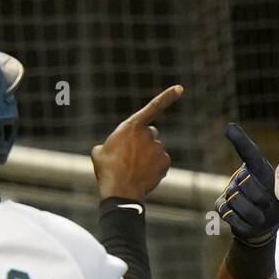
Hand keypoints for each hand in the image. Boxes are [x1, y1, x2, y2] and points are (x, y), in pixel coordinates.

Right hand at [91, 84, 182, 200]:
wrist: (120, 190)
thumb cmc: (107, 170)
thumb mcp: (99, 152)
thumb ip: (108, 144)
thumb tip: (107, 148)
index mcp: (132, 126)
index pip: (153, 107)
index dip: (167, 96)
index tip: (180, 88)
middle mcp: (149, 134)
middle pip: (150, 133)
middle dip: (144, 141)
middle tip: (131, 156)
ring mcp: (159, 148)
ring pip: (155, 150)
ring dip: (147, 157)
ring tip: (133, 169)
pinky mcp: (165, 162)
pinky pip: (161, 162)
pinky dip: (154, 168)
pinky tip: (143, 175)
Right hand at [217, 123, 278, 244]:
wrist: (265, 225)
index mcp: (259, 168)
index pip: (249, 152)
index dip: (240, 139)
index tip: (229, 128)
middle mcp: (241, 175)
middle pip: (246, 181)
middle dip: (260, 198)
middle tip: (268, 206)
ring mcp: (229, 190)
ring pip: (236, 200)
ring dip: (253, 214)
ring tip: (260, 216)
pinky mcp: (221, 206)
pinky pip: (229, 214)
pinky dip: (243, 223)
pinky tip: (249, 222)